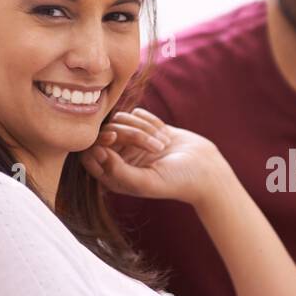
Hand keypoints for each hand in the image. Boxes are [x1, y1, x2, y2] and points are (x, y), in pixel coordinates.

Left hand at [80, 108, 230, 207]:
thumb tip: (97, 152)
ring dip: (142, 128)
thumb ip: (117, 171)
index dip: (96, 143)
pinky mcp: (147, 127)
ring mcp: (133, 141)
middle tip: (151, 145)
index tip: (112, 139)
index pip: (89, 155)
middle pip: (106, 132)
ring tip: (161, 145)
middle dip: (127, 134)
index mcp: (114, 176)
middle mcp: (121, 158)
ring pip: (121, 120)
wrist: (205, 169)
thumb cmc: (176, 181)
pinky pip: (137, 113)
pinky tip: (165, 134)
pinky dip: (151, 121)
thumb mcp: (145, 182)